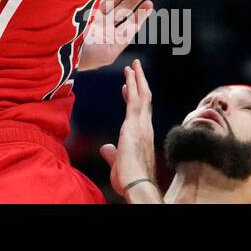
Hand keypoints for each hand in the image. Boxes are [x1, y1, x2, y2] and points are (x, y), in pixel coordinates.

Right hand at [78, 0, 153, 70]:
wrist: (60, 50)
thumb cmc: (84, 56)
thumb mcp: (108, 53)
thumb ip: (122, 39)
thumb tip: (134, 25)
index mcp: (110, 38)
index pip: (129, 24)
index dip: (140, 14)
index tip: (150, 4)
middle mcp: (103, 25)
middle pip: (123, 9)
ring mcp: (93, 15)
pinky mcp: (83, 6)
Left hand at [99, 58, 157, 199]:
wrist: (136, 185)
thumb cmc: (129, 179)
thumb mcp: (117, 163)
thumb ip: (112, 154)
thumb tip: (105, 148)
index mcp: (142, 136)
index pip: (139, 112)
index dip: (133, 97)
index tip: (126, 86)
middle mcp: (145, 128)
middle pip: (144, 100)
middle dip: (139, 83)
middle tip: (134, 68)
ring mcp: (142, 125)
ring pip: (142, 95)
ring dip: (137, 79)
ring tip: (133, 65)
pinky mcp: (135, 124)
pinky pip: (135, 99)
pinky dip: (133, 84)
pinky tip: (129, 74)